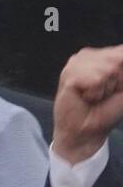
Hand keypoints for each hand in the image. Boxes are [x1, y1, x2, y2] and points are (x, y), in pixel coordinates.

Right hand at [52, 45, 122, 163]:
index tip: (115, 88)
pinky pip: (95, 79)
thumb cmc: (104, 112)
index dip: (122, 75)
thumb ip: (122, 69)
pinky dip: (95, 93)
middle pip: (117, 59)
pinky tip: (85, 97)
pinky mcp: (69, 75)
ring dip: (104, 88)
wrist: (84, 132)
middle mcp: (88, 55)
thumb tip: (116, 63)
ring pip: (107, 68)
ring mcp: (76, 63)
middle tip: (102, 94)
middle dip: (115, 80)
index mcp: (102, 55)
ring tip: (93, 96)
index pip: (121, 53)